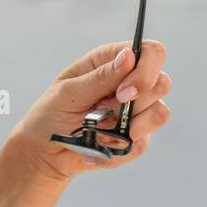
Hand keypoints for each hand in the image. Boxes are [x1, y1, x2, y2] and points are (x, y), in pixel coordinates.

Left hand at [9, 39, 171, 183]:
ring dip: (126, 128)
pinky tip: (95, 148)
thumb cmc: (49, 116)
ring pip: (159, 114)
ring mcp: (136, 110)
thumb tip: (129, 56)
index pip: (151, 52)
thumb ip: (100, 77)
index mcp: (110, 62)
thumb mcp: (67, 93)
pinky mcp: (136, 135)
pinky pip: (142, 143)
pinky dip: (116, 150)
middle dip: (134, 104)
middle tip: (103, 113)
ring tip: (97, 132)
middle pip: (162, 83)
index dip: (145, 71)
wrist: (44, 153)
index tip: (124, 93)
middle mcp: (128, 82)